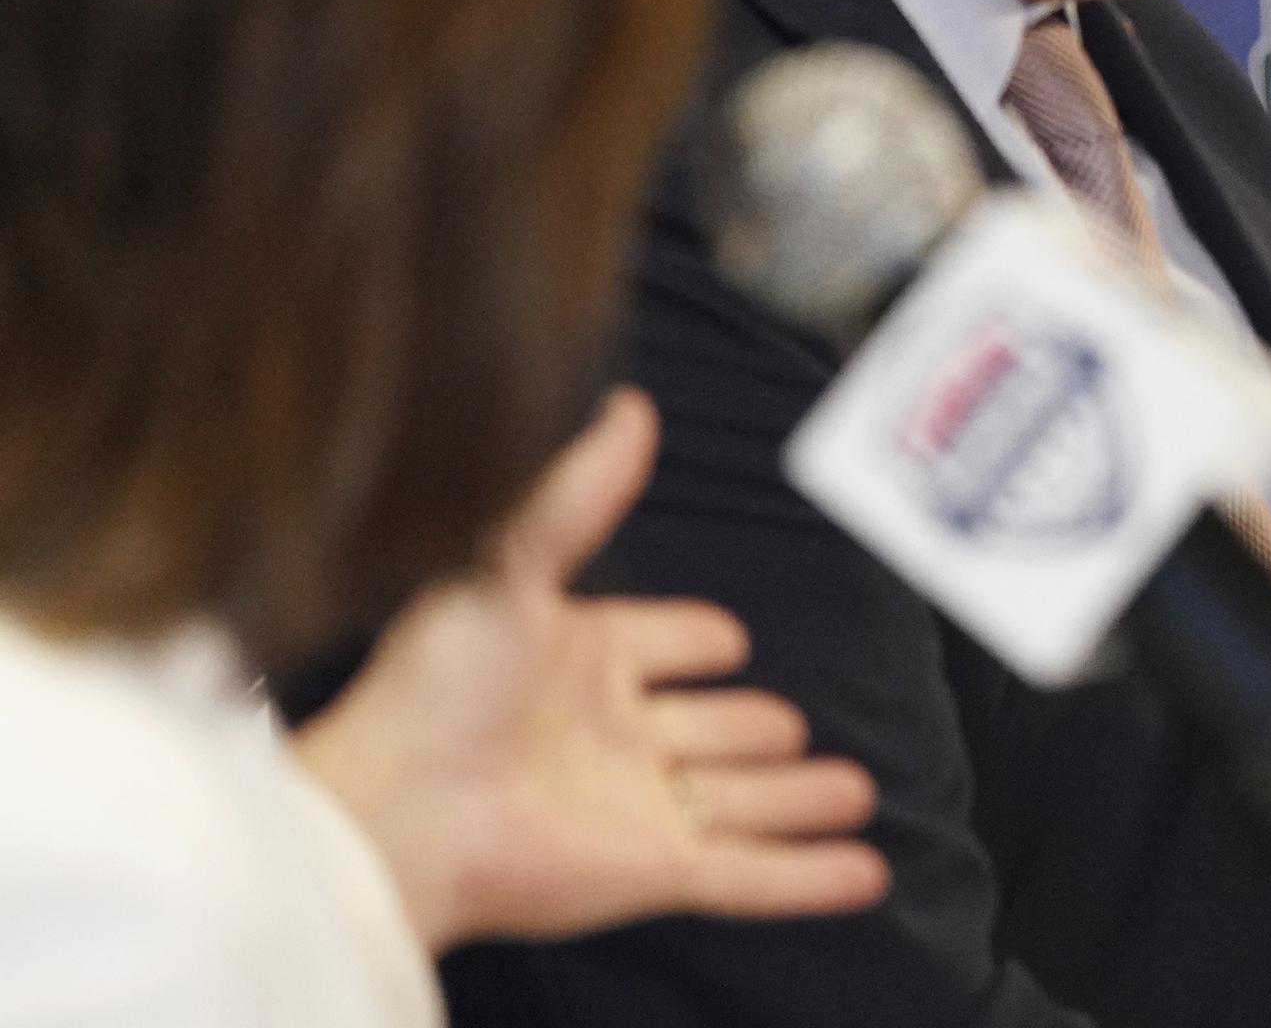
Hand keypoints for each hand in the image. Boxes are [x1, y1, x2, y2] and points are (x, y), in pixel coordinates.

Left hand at [292, 389, 888, 949]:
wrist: (393, 817)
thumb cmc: (430, 689)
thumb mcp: (510, 563)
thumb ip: (580, 492)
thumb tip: (629, 407)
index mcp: (578, 658)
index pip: (664, 644)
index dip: (697, 641)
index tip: (725, 639)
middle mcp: (611, 735)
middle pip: (711, 728)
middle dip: (757, 727)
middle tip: (792, 726)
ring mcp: (638, 808)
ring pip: (742, 801)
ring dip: (799, 798)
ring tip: (856, 789)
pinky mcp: (655, 871)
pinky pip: (752, 876)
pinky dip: (811, 878)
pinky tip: (863, 873)